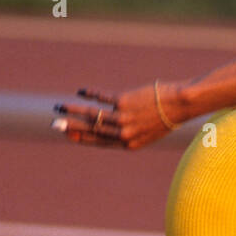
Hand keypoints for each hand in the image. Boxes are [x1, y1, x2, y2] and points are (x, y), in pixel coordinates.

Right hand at [52, 81, 183, 149]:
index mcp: (129, 144)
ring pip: (92, 116)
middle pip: (92, 131)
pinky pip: (102, 98)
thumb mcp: (149, 130)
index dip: (82, 138)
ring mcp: (123, 118)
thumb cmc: (167, 117)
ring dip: (73, 111)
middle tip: (55, 124)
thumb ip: (132, 131)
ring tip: (60, 107)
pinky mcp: (124, 101)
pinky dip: (90, 94)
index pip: (99, 142)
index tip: (68, 135)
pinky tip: (81, 91)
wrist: (180, 104)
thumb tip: (117, 126)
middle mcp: (124, 134)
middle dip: (71, 127)